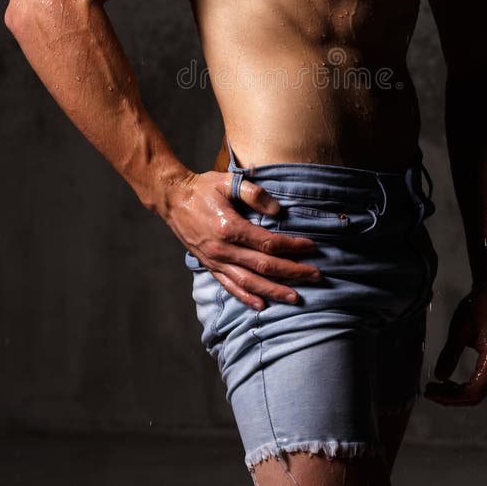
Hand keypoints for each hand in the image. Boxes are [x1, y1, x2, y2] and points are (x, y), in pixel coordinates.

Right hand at [165, 170, 321, 310]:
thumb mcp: (227, 181)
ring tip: (295, 297)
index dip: (292, 246)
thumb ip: (254, 193)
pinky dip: (246, 297)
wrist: (171, 199)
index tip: (311, 246)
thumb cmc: (202, 188)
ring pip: (249, 282)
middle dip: (292, 272)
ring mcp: (215, 260)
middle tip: (315, 275)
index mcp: (229, 227)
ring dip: (274, 290)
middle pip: (263, 266)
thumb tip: (278, 210)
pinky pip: (229, 286)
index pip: (268, 243)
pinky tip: (262, 304)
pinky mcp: (209, 266)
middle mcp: (222, 249)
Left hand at [423, 289, 486, 405]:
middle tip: (430, 391)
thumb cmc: (477, 308)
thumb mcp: (459, 330)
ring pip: (479, 390)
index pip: (472, 392)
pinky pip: (481, 381)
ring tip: (436, 387)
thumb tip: (440, 377)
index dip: (450, 397)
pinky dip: (465, 385)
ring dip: (457, 392)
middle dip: (452, 397)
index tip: (430, 392)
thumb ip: (450, 355)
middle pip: (477, 395)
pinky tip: (450, 381)